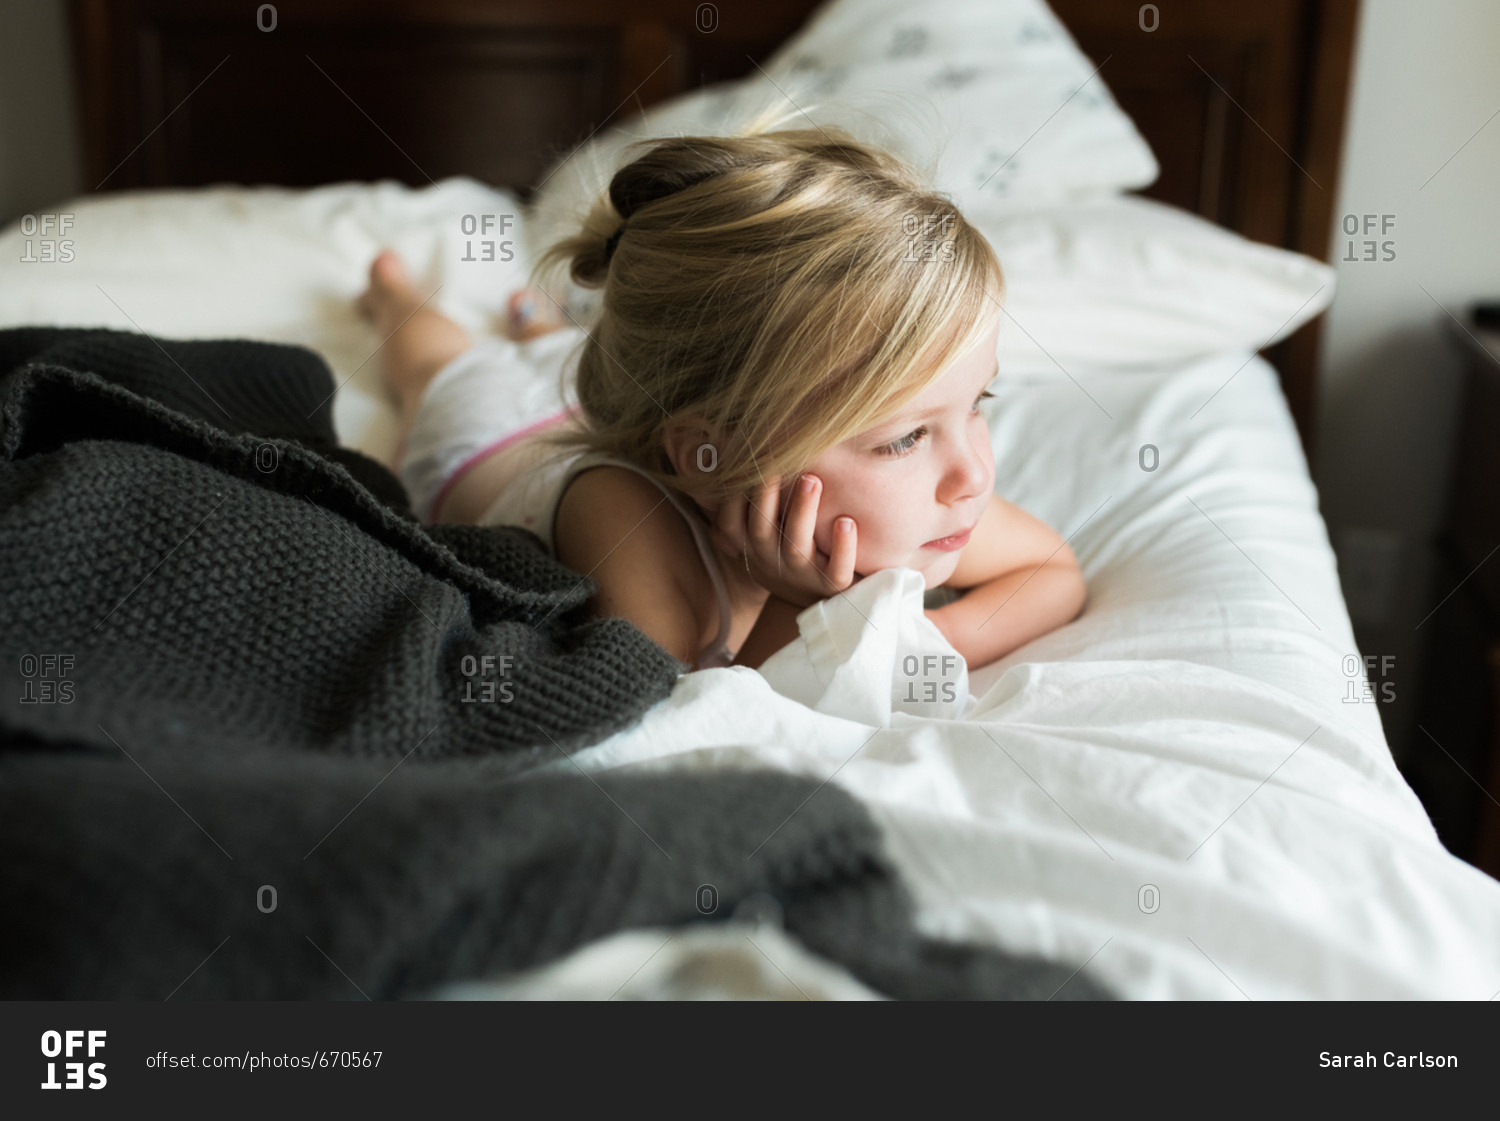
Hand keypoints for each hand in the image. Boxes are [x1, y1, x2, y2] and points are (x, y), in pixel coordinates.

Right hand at [710, 474, 857, 607]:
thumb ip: (748, 500)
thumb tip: (723, 449)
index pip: (729, 522)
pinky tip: (847, 522)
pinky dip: (842, 549)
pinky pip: (836, 573)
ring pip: (796, 548)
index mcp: (750, 545)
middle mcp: (770, 560)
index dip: (732, 496)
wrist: (816, 595)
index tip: (743, 462)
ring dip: (802, 512)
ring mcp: (800, 574)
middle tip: (776, 463)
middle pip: (761, 529)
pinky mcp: (830, 585)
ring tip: (812, 480)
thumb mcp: (761, 529)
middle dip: (765, 495)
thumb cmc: (785, 546)